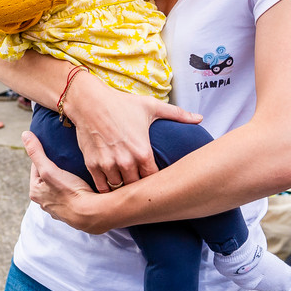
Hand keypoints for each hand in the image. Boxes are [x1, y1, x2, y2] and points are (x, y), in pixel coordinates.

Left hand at [22, 131, 107, 232]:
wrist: (92, 213)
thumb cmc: (69, 191)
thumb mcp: (49, 169)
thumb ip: (37, 153)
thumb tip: (24, 135)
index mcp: (35, 192)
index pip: (36, 167)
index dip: (45, 155)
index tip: (54, 147)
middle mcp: (44, 202)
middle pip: (48, 178)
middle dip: (55, 168)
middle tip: (66, 157)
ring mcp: (59, 209)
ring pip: (59, 187)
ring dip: (65, 179)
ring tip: (75, 169)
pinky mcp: (73, 211)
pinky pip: (71, 196)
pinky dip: (74, 189)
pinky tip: (82, 183)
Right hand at [64, 72, 202, 193]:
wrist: (90, 101)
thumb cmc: (121, 103)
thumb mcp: (151, 107)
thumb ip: (178, 114)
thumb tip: (200, 118)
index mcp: (143, 152)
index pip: (154, 179)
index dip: (156, 181)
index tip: (155, 180)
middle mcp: (126, 161)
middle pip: (137, 188)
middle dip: (139, 187)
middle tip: (141, 187)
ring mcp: (108, 164)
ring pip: (118, 189)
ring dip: (122, 188)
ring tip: (126, 187)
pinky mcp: (92, 165)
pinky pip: (101, 187)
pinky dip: (106, 188)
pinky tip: (110, 184)